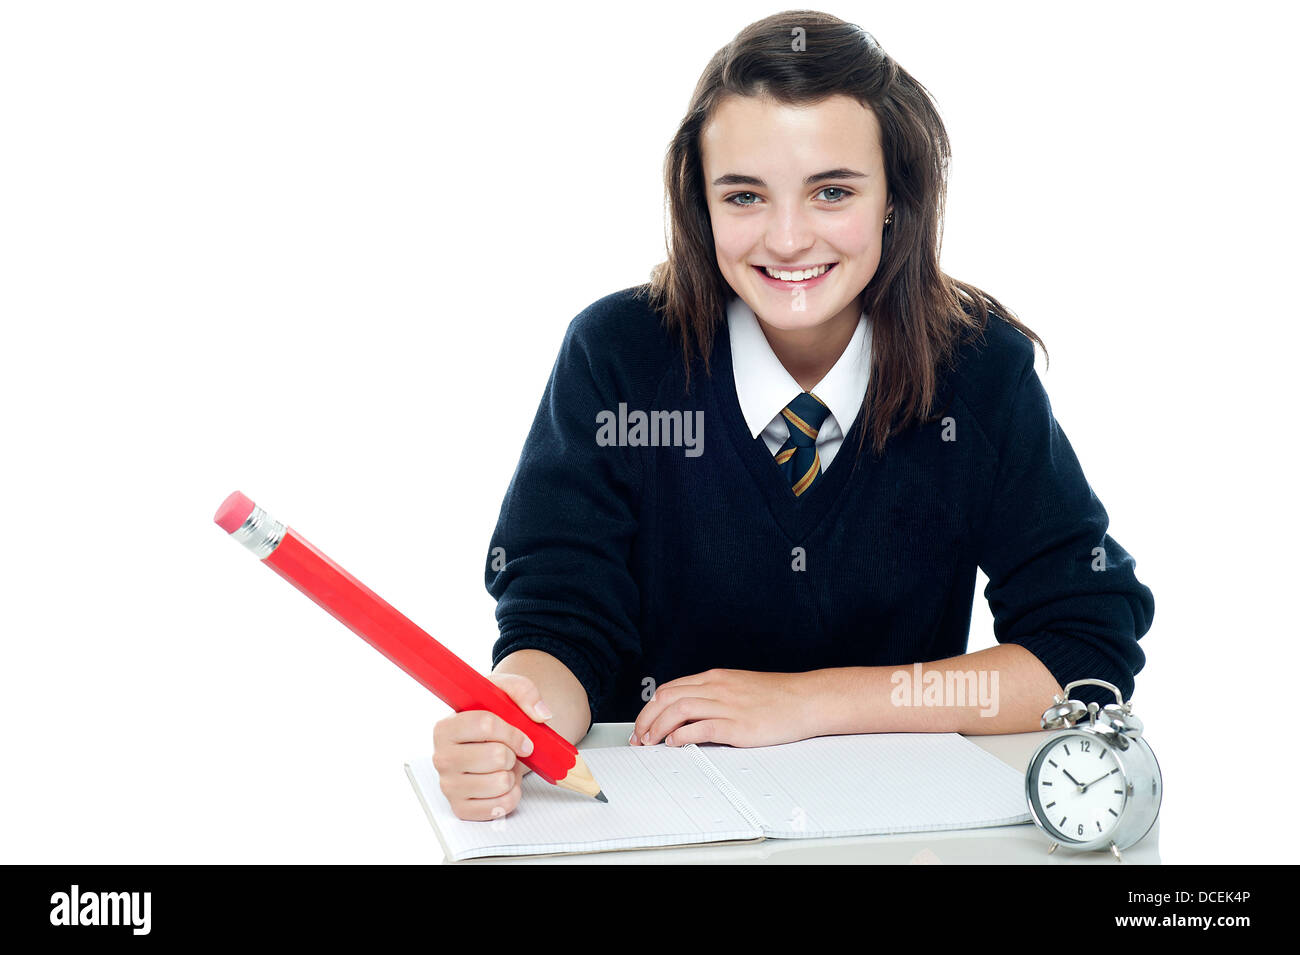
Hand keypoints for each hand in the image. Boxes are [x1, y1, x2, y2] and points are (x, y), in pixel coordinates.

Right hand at [431, 672, 551, 820]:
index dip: (512, 731)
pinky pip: (500, 807)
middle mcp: (441, 758)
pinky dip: (511, 795)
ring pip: (500, 782)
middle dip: (511, 753)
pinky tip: (502, 784)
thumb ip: (524, 691)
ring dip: (511, 774)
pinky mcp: (461, 808)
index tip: (522, 736)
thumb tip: (540, 714)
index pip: (485, 725)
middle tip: (506, 751)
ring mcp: (449, 786)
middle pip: (496, 756)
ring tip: (502, 766)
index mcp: (445, 728)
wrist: (489, 744)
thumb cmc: (494, 719)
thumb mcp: (505, 694)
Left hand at [630, 668, 814, 748]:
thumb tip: (690, 713)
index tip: (642, 724)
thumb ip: (715, 696)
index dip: (650, 707)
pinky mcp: (738, 725)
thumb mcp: (740, 687)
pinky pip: (700, 728)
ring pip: (678, 710)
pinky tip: (675, 744)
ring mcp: (727, 705)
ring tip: (651, 743)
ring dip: (658, 728)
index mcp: (716, 678)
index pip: (670, 688)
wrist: (807, 699)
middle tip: (638, 737)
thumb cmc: (778, 697)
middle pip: (667, 698)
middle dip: (646, 719)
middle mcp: (717, 688)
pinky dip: (681, 736)